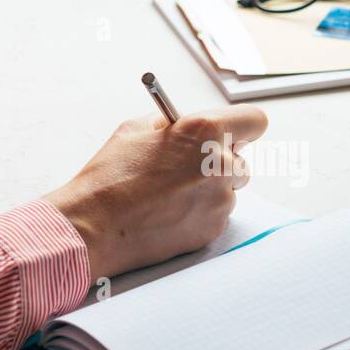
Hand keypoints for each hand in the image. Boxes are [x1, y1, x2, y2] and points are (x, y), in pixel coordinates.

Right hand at [43, 106, 267, 281]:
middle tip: (189, 168)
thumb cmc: (110, 177)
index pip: (254, 120)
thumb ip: (170, 124)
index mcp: (205, 132)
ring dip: (209, 190)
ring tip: (170, 195)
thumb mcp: (135, 130)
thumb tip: (183, 126)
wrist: (94, 227)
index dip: (243, 126)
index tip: (233, 132)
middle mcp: (220, 165)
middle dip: (219, 162)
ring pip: (228, 190)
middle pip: (241, 160)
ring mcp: (220, 201)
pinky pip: (216, 214)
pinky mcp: (213, 228)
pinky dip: (200, 213)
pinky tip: (169, 213)